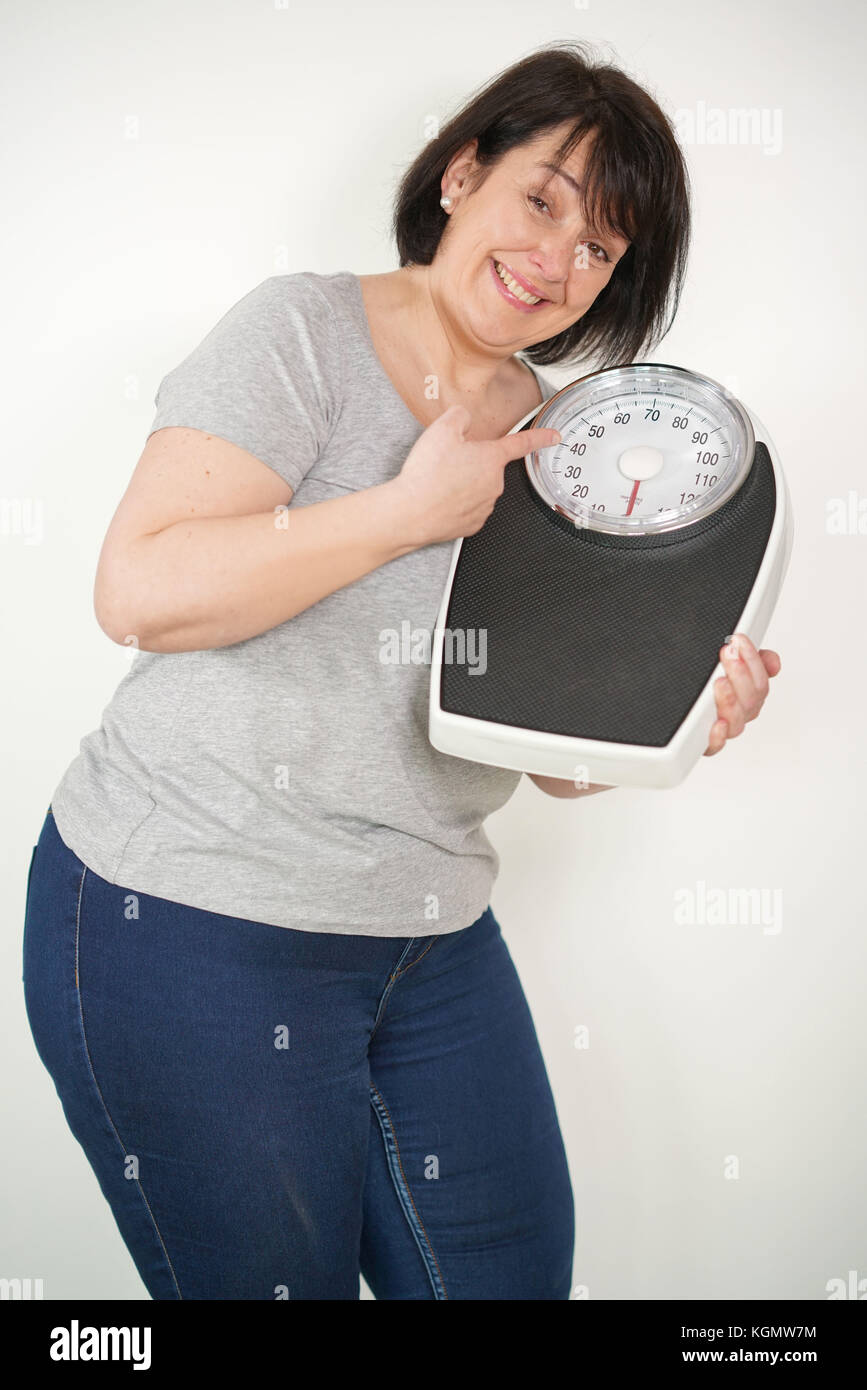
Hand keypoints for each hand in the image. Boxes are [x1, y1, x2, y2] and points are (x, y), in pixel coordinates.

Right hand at [390, 404, 559, 547]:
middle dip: (470, 462)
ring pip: (476, 487)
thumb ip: (460, 416)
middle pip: (487, 466)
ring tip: (438, 483)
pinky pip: (467, 508)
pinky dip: (455, 503)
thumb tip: (465, 419)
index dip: (540, 437)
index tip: (555, 437)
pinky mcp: (471, 524)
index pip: (523, 444)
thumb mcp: (441, 429)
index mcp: (492, 459)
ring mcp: (484, 507)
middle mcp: (494, 484)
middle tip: (445, 463)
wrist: (411, 514)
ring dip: (461, 484)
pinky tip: (439, 499)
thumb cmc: (427, 475)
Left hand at [704, 633, 781, 755]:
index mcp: (748, 695)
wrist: (670, 702)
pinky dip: (718, 736)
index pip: (761, 681)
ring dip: (730, 700)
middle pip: (751, 700)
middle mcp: (739, 713)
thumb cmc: (705, 683)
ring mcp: (723, 728)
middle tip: (728, 653)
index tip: (738, 640)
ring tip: (720, 682)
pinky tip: (717, 724)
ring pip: (737, 722)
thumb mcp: (729, 664)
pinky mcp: (705, 742)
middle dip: (740, 673)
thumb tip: (773, 661)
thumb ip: (752, 660)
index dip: (753, 660)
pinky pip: (715, 746)